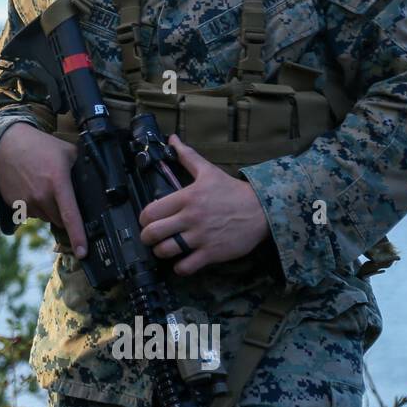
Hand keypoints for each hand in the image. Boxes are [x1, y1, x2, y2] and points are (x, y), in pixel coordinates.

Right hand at [0, 122, 86, 255]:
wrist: (5, 144)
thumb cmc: (39, 146)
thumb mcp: (67, 151)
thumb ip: (81, 168)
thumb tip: (96, 183)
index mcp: (57, 182)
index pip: (70, 216)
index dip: (78, 237)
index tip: (83, 252)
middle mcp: (41, 196)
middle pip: (60, 220)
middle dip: (64, 212)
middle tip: (60, 192)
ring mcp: (26, 202)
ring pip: (46, 217)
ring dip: (49, 209)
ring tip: (43, 185)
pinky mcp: (15, 205)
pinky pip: (31, 214)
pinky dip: (35, 206)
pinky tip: (31, 187)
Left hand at [138, 135, 270, 276]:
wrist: (262, 209)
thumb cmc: (233, 191)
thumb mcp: (208, 171)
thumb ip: (187, 156)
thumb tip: (172, 139)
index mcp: (187, 198)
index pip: (150, 211)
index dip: (144, 218)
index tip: (147, 220)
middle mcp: (191, 218)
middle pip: (153, 233)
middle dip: (147, 237)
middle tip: (151, 237)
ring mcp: (201, 237)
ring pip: (166, 251)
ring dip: (161, 252)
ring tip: (165, 248)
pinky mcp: (212, 253)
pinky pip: (186, 267)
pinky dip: (179, 267)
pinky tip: (181, 261)